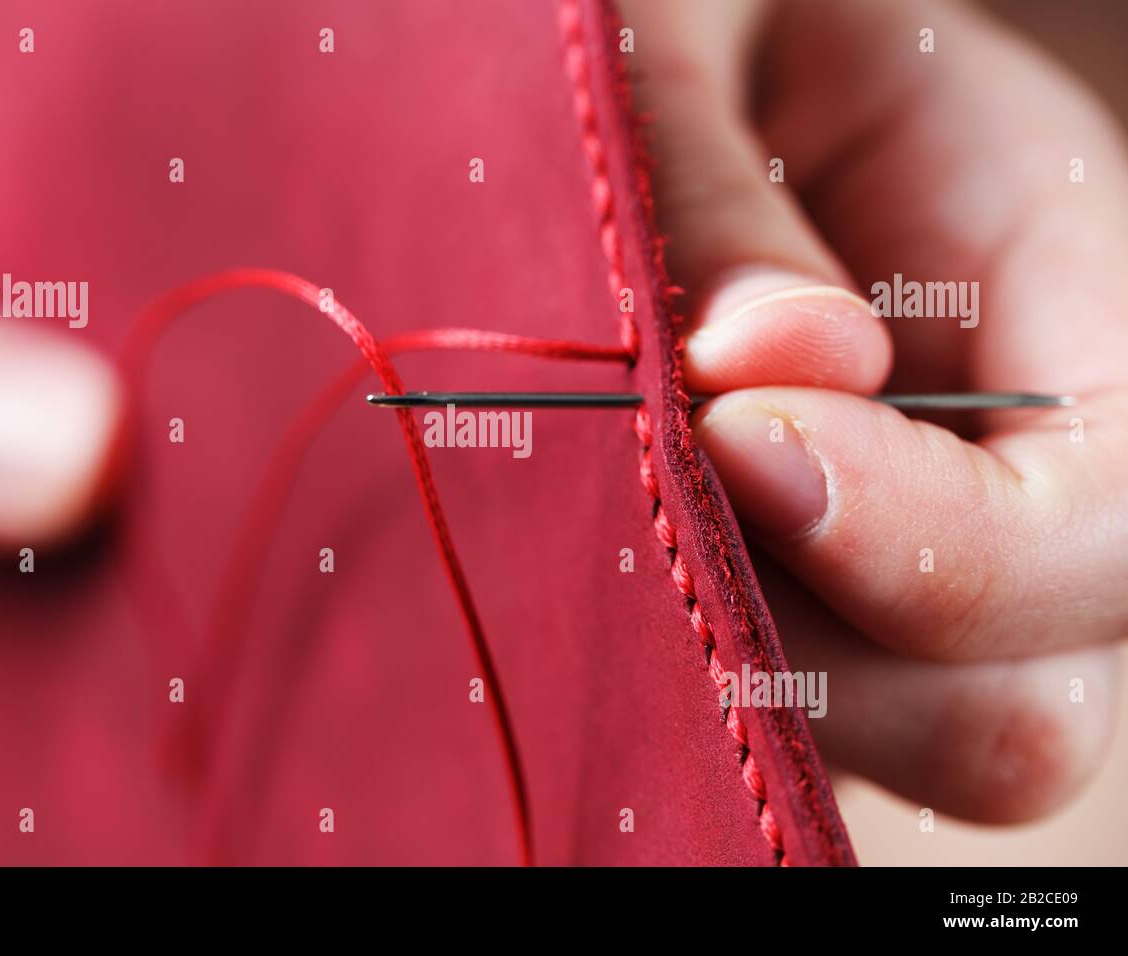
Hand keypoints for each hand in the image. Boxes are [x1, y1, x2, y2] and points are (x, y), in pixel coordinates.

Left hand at [626, 0, 1126, 820]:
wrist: (637, 57)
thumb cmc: (672, 17)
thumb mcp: (688, 41)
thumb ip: (723, 194)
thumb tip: (766, 373)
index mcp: (1062, 279)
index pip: (1114, 520)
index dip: (943, 544)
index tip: (736, 448)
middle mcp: (1012, 455)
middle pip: (1021, 708)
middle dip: (833, 657)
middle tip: (651, 508)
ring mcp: (905, 550)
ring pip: (888, 742)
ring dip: (740, 679)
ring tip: (606, 530)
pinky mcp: (799, 602)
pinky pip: (778, 723)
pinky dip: (687, 688)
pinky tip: (598, 570)